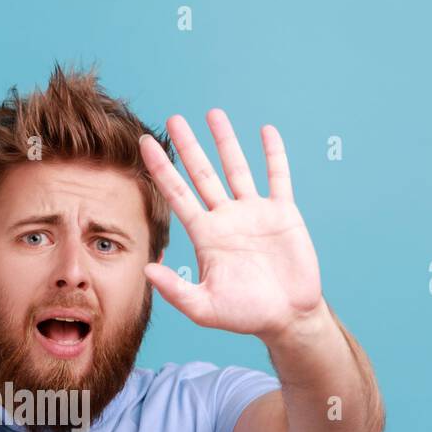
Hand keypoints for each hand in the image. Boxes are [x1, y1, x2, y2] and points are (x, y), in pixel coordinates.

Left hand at [138, 110, 323, 340]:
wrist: (287, 317)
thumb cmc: (245, 315)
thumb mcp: (204, 307)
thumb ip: (176, 291)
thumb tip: (147, 269)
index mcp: (205, 235)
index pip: (177, 194)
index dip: (161, 168)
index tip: (145, 142)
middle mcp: (226, 218)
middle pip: (202, 174)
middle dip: (188, 146)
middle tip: (174, 118)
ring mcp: (254, 213)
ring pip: (236, 168)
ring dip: (225, 141)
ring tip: (213, 114)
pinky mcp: (283, 213)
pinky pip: (278, 177)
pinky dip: (273, 154)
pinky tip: (265, 131)